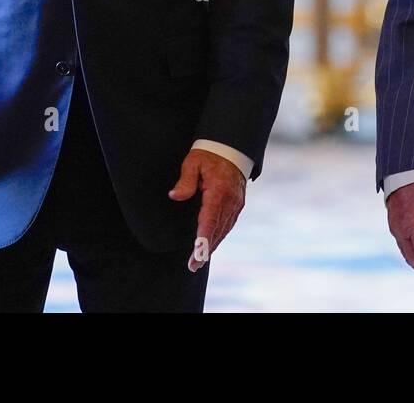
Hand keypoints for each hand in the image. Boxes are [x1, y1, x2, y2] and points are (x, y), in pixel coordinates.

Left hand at [168, 149, 245, 271]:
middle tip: (193, 266)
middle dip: (205, 250)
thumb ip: (185, 180)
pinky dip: (220, 235)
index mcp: (218, 192)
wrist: (232, 147)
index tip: (196, 256)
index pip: (209, 222)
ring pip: (224, 229)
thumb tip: (175, 196)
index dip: (202, 241)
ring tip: (200, 260)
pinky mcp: (238, 204)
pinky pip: (228, 224)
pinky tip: (212, 243)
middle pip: (217, 231)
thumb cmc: (209, 154)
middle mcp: (230, 201)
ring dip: (213, 245)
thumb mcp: (193, 162)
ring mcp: (236, 204)